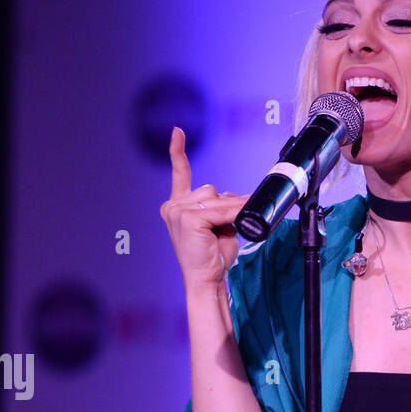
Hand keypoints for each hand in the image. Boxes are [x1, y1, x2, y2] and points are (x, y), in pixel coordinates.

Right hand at [158, 126, 250, 293]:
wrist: (207, 280)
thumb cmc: (213, 256)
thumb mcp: (218, 225)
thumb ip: (221, 207)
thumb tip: (237, 196)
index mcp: (176, 206)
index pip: (180, 174)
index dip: (178, 152)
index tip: (178, 131)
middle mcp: (172, 206)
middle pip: (210, 190)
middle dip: (226, 206)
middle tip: (227, 229)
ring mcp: (178, 211)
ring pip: (217, 199)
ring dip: (230, 212)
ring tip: (225, 233)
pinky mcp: (188, 218)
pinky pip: (220, 211)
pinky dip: (231, 218)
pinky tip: (231, 228)